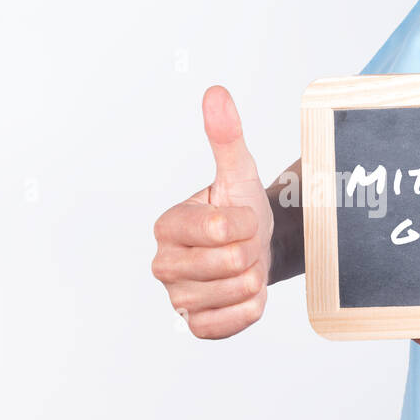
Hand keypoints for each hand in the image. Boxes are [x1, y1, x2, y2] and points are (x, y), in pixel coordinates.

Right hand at [152, 86, 273, 338]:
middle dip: (251, 251)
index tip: (240, 218)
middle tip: (243, 244)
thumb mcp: (238, 172)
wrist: (256, 248)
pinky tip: (243, 292)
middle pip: (230, 263)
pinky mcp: (196, 325)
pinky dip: (248, 309)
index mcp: (167, 225)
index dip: (245, 223)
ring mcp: (177, 297)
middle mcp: (163, 263)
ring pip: (236, 291)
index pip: (220, 228)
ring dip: (253, 278)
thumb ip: (225, 136)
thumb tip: (216, 94)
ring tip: (243, 265)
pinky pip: (231, 322)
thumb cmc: (240, 209)